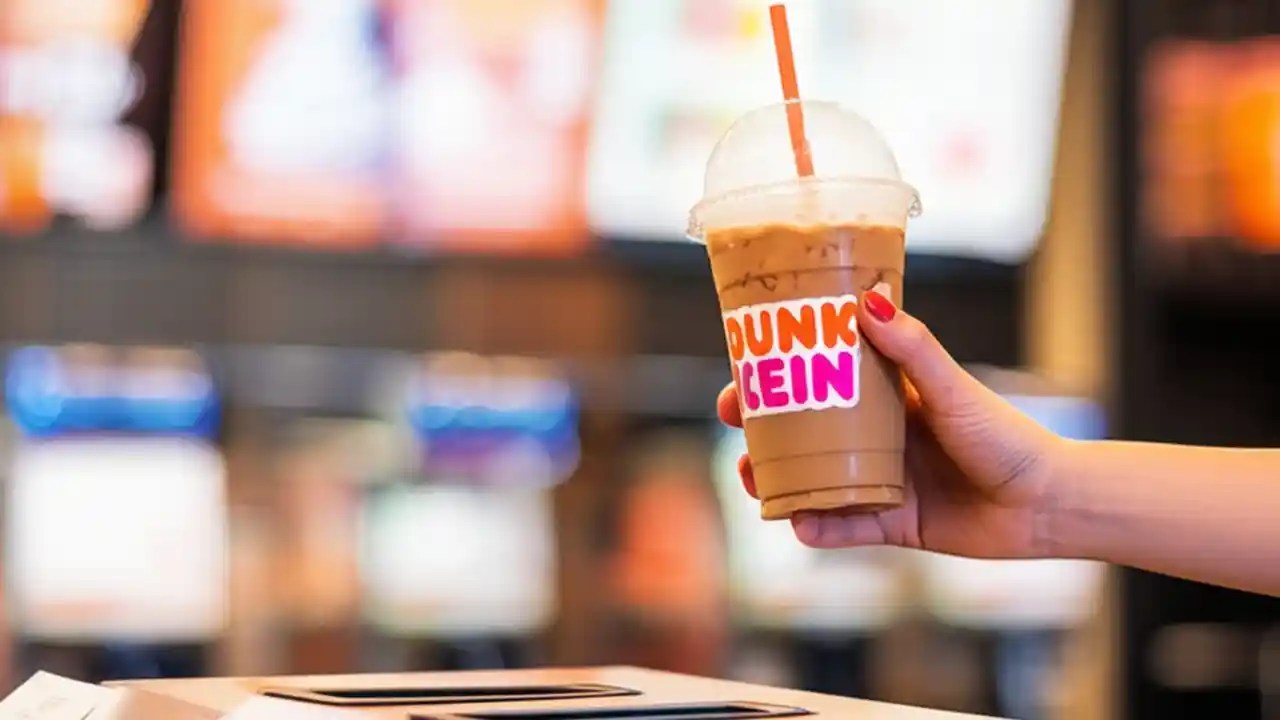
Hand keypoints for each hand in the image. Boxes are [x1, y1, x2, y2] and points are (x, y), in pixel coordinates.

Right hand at [717, 289, 1066, 557]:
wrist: (1047, 505)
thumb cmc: (1006, 436)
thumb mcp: (951, 388)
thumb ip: (911, 347)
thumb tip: (867, 300)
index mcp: (888, 395)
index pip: (821, 377)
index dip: (780, 373)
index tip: (747, 366)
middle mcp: (878, 437)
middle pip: (804, 430)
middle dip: (763, 427)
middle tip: (736, 421)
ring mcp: (881, 481)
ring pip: (813, 479)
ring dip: (778, 479)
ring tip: (754, 478)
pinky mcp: (892, 523)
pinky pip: (845, 528)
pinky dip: (819, 529)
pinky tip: (799, 525)